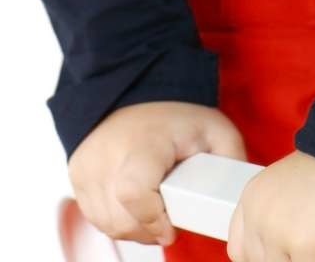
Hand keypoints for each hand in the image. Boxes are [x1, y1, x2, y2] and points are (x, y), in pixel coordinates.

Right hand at [67, 99, 247, 247]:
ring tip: (153, 210)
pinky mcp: (77, 172)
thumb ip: (230, 162)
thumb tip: (237, 196)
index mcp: (143, 143)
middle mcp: (107, 154)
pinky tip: (133, 206)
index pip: (133, 192)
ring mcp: (88, 164)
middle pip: (121, 219)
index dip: (153, 220)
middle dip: (149, 229)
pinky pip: (94, 215)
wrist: (134, 85)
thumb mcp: (213, 129)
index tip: (171, 226)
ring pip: (107, 223)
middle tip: (168, 218)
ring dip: (132, 227)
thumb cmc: (174, 112)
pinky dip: (114, 218)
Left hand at [227, 149, 314, 261]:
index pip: (241, 250)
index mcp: (255, 197)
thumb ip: (284, 221)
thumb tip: (290, 253)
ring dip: (311, 259)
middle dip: (293, 258)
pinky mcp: (302, 244)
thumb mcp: (300, 195)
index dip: (267, 256)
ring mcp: (277, 230)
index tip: (289, 253)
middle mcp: (259, 212)